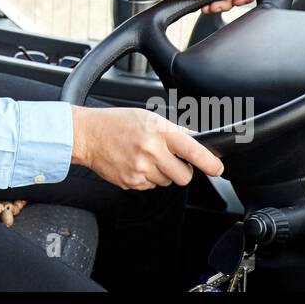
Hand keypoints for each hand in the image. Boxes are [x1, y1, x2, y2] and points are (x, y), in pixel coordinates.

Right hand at [70, 106, 222, 188]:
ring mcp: (141, 169)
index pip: (193, 150)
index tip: (217, 168)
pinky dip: (148, 178)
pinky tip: (136, 164)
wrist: (87, 135)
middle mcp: (151, 151)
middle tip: (172, 160)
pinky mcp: (131, 182)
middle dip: (183, 171)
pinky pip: (151, 186)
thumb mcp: (148, 117)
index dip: (210, 163)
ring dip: (163, 174)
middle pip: (184, 176)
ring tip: (147, 158)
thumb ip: (173, 131)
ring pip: (167, 182)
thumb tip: (196, 141)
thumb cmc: (117, 122)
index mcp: (159, 132)